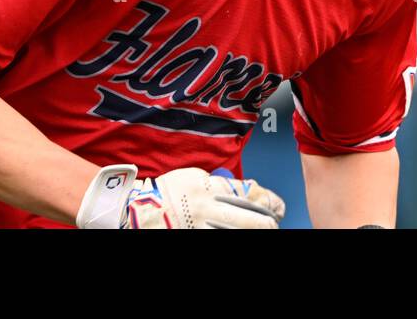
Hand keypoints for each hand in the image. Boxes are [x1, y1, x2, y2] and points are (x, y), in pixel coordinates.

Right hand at [76, 164, 284, 228]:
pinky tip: (240, 238)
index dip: (266, 201)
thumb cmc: (170, 191)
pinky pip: (216, 238)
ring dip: (250, 232)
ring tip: (264, 232)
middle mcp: (204, 207)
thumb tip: (247, 191)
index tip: (278, 206)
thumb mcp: (195, 178)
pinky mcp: (192, 237)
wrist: (137, 209)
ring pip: (232, 232)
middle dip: (265, 223)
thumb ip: (219, 184)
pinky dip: (231, 238)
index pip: (245, 193)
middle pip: (243, 218)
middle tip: (276, 224)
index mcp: (206, 187)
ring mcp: (197, 226)